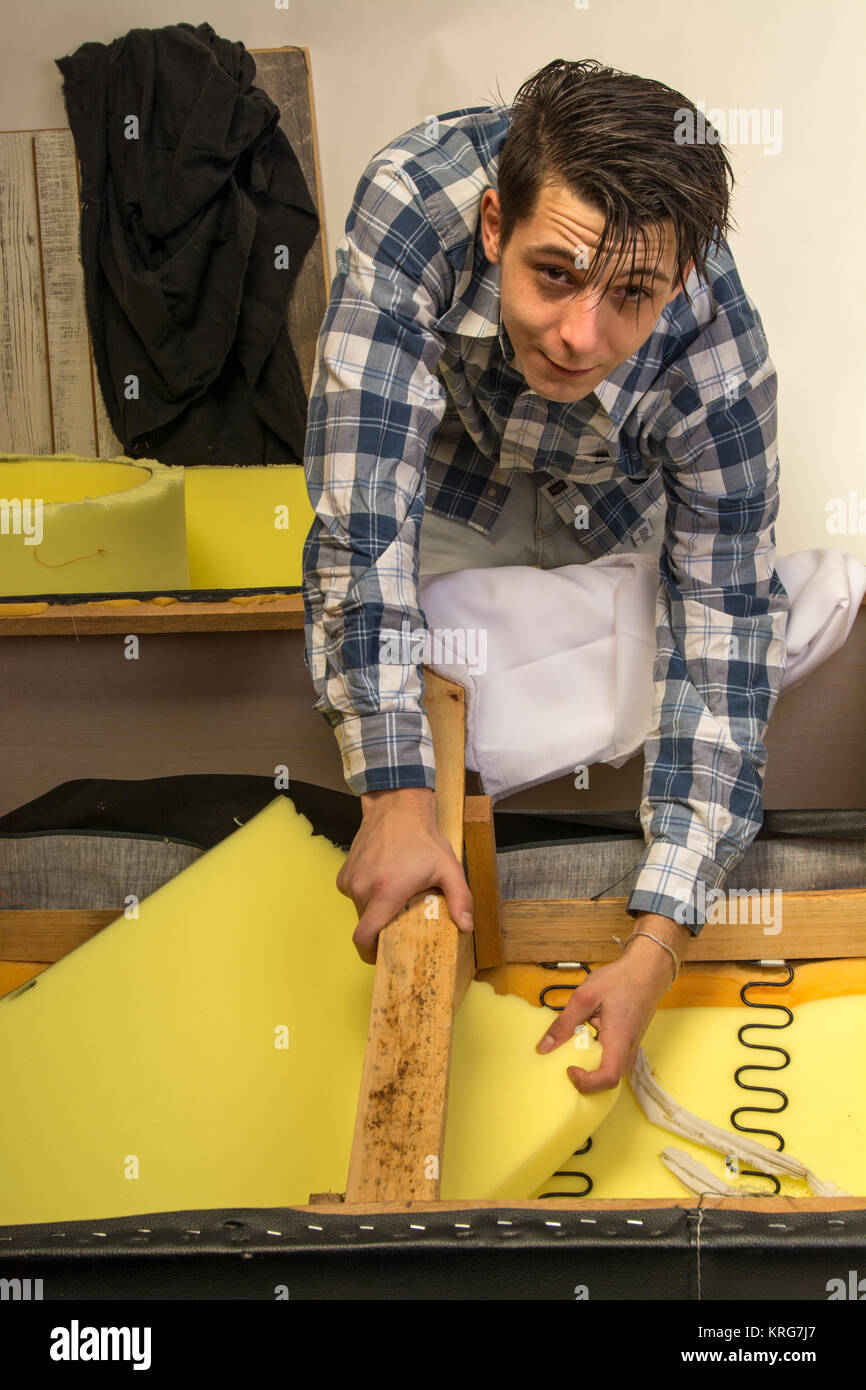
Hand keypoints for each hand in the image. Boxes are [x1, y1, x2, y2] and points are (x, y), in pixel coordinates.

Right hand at [337, 787, 473, 963]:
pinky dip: (366, 894)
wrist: (396, 807)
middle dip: (381, 927)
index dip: (370, 953)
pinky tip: (382, 878)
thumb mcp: (449, 868)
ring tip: (394, 893)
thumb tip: (467, 926)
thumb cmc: (423, 839)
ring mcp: (351, 879)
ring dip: (374, 909)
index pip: (364, 937)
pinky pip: (354, 894)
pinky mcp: (344, 873)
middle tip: (401, 918)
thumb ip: (461, 898)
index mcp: (386, 892)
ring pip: (359, 909)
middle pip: (366, 925)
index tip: (384, 955)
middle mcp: (362, 888)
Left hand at [535, 914, 686, 1092]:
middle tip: (564, 1059)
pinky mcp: (629, 1043)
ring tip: (573, 1046)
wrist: (647, 970)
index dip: (586, 1083)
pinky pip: (612, 1059)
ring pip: (610, 1070)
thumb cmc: (620, 979)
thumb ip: (564, 1023)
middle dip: (585, 1077)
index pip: (608, 1078)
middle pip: (608, 1080)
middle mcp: (628, 1050)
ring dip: (590, 1064)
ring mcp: (631, 1048)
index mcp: (619, 1040)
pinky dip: (596, 1055)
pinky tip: (584, 1037)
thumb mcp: (585, 996)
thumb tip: (544, 1047)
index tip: (568, 1068)